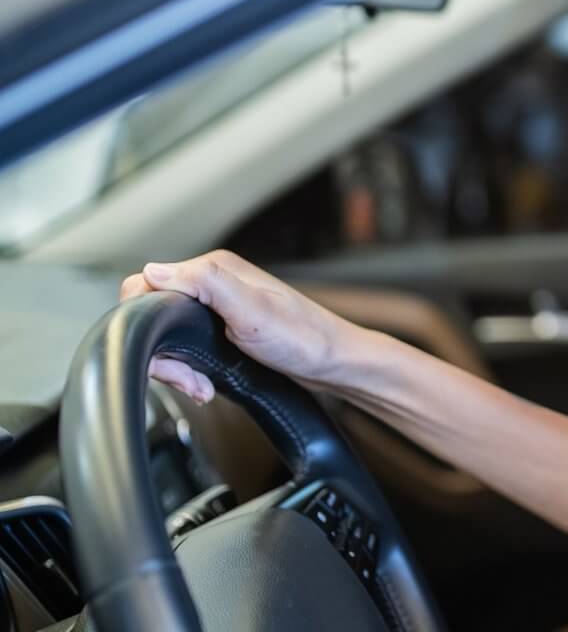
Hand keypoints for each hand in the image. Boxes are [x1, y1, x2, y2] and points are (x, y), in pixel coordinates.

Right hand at [119, 249, 355, 403]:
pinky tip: (204, 385)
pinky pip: (183, 350)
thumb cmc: (303, 337)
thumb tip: (154, 270)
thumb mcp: (253, 311)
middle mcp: (212, 283)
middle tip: (190, 381)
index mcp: (214, 269)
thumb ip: (206, 284)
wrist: (332, 363)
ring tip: (200, 387)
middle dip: (164, 357)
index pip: (147, 285)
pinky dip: (187, 372)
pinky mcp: (218, 330)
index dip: (148, 324)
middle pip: (153, 316)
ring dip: (176, 369)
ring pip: (166, 338)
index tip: (169, 356)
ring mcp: (215, 307)